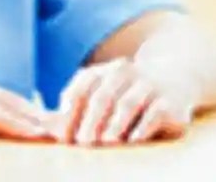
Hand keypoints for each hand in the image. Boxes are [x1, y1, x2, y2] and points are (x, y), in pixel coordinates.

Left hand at [54, 58, 193, 145]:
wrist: (177, 80)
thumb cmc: (128, 96)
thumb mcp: (102, 95)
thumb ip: (72, 112)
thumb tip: (38, 130)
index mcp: (104, 71)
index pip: (80, 89)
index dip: (69, 115)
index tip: (64, 138)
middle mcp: (126, 73)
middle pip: (102, 97)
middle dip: (90, 122)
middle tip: (83, 144)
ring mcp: (150, 84)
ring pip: (128, 103)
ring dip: (114, 125)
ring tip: (106, 142)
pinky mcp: (170, 100)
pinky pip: (155, 113)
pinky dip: (142, 128)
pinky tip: (132, 141)